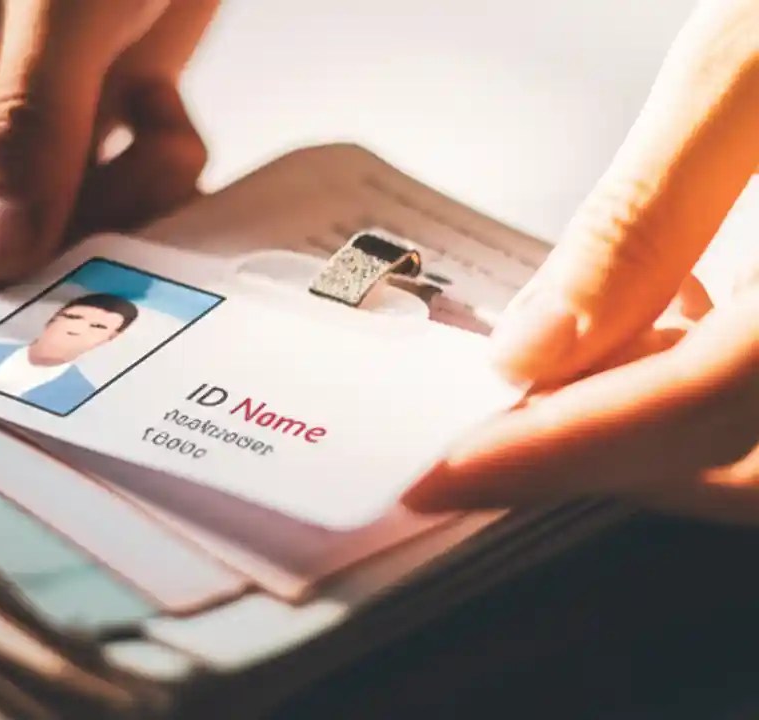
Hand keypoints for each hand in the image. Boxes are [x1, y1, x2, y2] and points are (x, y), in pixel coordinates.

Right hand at [0, 0, 217, 312]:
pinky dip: (151, 177)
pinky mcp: (88, 94)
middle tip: (108, 251)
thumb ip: (24, 121)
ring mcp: (14, 98)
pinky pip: (109, 179)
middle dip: (38, 249)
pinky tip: (174, 132)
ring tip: (164, 168)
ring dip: (111, 216)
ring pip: (46, 216)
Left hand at [404, 0, 758, 522]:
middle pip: (727, 453)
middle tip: (476, 447)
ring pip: (748, 444)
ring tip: (534, 383)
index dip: (561, 448)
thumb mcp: (748, 67)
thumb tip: (532, 345)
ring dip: (633, 424)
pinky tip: (638, 329)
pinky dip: (686, 381)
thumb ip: (642, 217)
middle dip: (590, 457)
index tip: (449, 475)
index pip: (698, 404)